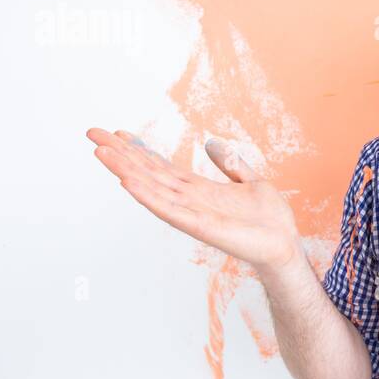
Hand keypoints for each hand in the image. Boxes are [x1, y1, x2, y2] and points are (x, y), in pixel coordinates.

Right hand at [86, 127, 301, 271]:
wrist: (285, 244)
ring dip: (125, 171)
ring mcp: (191, 213)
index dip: (139, 150)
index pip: (161, 166)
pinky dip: (147, 197)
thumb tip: (211, 142)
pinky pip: (169, 210)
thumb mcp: (250, 181)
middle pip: (148, 173)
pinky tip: (127, 183)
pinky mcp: (200, 226)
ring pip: (151, 188)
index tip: (118, 133)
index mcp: (198, 189)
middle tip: (94, 135)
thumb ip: (230, 163)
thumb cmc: (269, 219)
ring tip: (101, 153)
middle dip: (121, 154)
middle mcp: (188, 200)